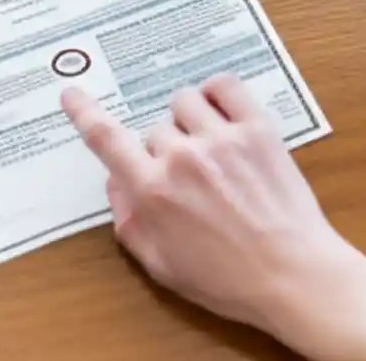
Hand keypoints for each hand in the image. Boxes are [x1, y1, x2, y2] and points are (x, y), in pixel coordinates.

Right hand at [60, 75, 365, 353]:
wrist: (292, 275)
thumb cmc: (228, 279)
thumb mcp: (161, 265)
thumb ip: (129, 221)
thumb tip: (116, 184)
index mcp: (152, 191)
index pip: (105, 139)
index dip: (84, 113)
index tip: (72, 93)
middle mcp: (182, 158)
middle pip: (153, 131)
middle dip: (163, 151)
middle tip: (189, 180)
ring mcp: (221, 139)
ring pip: (184, 102)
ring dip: (188, 120)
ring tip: (208, 147)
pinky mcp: (257, 129)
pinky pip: (225, 86)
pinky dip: (217, 91)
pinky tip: (220, 110)